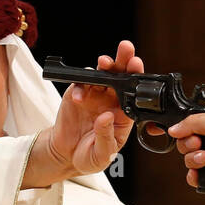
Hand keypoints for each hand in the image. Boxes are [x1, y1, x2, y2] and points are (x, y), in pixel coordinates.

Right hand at [47, 40, 144, 177]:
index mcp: (123, 115)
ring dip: (104, 66)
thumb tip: (107, 116)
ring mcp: (94, 97)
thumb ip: (105, 136)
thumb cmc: (91, 156)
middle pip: (120, 77)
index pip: (134, 94)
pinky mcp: (77, 96)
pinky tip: (79, 98)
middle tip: (127, 48)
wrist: (66, 156)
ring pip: (101, 75)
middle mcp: (110, 102)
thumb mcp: (102, 154)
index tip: (137, 66)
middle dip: (124, 60)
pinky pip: (80, 84)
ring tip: (104, 64)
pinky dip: (80, 87)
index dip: (137, 78)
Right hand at [162, 101, 204, 189]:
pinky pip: (196, 177)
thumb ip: (192, 122)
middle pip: (184, 141)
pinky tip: (203, 171)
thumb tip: (173, 129)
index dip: (175, 125)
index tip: (160, 129)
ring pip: (188, 159)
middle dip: (188, 143)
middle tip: (200, 143)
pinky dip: (195, 175)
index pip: (188, 120)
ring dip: (193, 158)